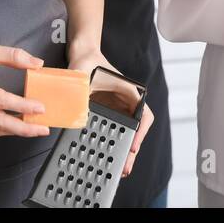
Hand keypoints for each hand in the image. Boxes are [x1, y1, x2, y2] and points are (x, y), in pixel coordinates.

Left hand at [68, 48, 152, 178]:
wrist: (82, 54)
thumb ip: (82, 92)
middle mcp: (127, 101)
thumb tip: (80, 114)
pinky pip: (115, 129)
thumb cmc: (88, 60)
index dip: (140, 133)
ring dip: (124, 149)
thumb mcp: (85, 75)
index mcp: (129, 92)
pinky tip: (106, 155)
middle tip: (125, 168)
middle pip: (136, 128)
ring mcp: (118, 107)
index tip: (132, 147)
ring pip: (127, 131)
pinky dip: (113, 143)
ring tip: (120, 168)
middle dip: (132, 149)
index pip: (143, 115)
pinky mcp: (108, 111)